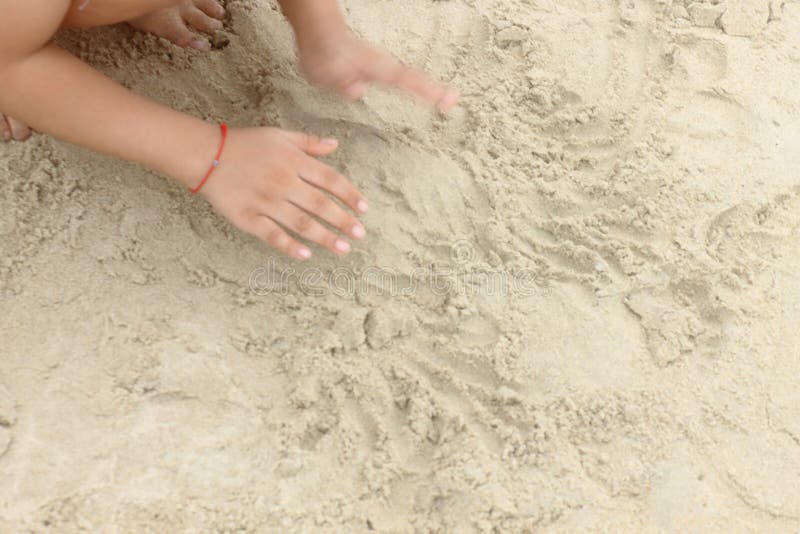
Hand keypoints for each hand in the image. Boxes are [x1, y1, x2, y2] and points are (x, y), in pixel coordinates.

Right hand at [199, 127, 367, 259]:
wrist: (205, 155)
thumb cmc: (245, 144)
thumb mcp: (280, 136)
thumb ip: (309, 143)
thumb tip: (335, 145)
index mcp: (293, 161)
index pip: (330, 180)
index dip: (350, 195)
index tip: (364, 209)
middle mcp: (283, 182)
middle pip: (320, 204)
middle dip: (343, 221)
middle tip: (360, 235)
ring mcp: (266, 202)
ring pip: (301, 223)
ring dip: (325, 237)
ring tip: (343, 249)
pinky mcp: (248, 218)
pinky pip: (272, 235)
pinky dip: (289, 246)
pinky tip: (306, 254)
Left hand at [298, 33, 459, 112]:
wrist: (319, 29)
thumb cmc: (323, 50)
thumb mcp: (327, 73)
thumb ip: (343, 82)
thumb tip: (357, 90)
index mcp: (377, 67)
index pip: (407, 81)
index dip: (427, 90)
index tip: (446, 99)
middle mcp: (383, 64)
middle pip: (414, 77)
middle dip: (434, 88)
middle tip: (453, 99)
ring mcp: (380, 64)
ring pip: (408, 76)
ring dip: (426, 86)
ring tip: (445, 97)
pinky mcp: (374, 65)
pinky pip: (397, 76)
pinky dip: (411, 83)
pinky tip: (418, 90)